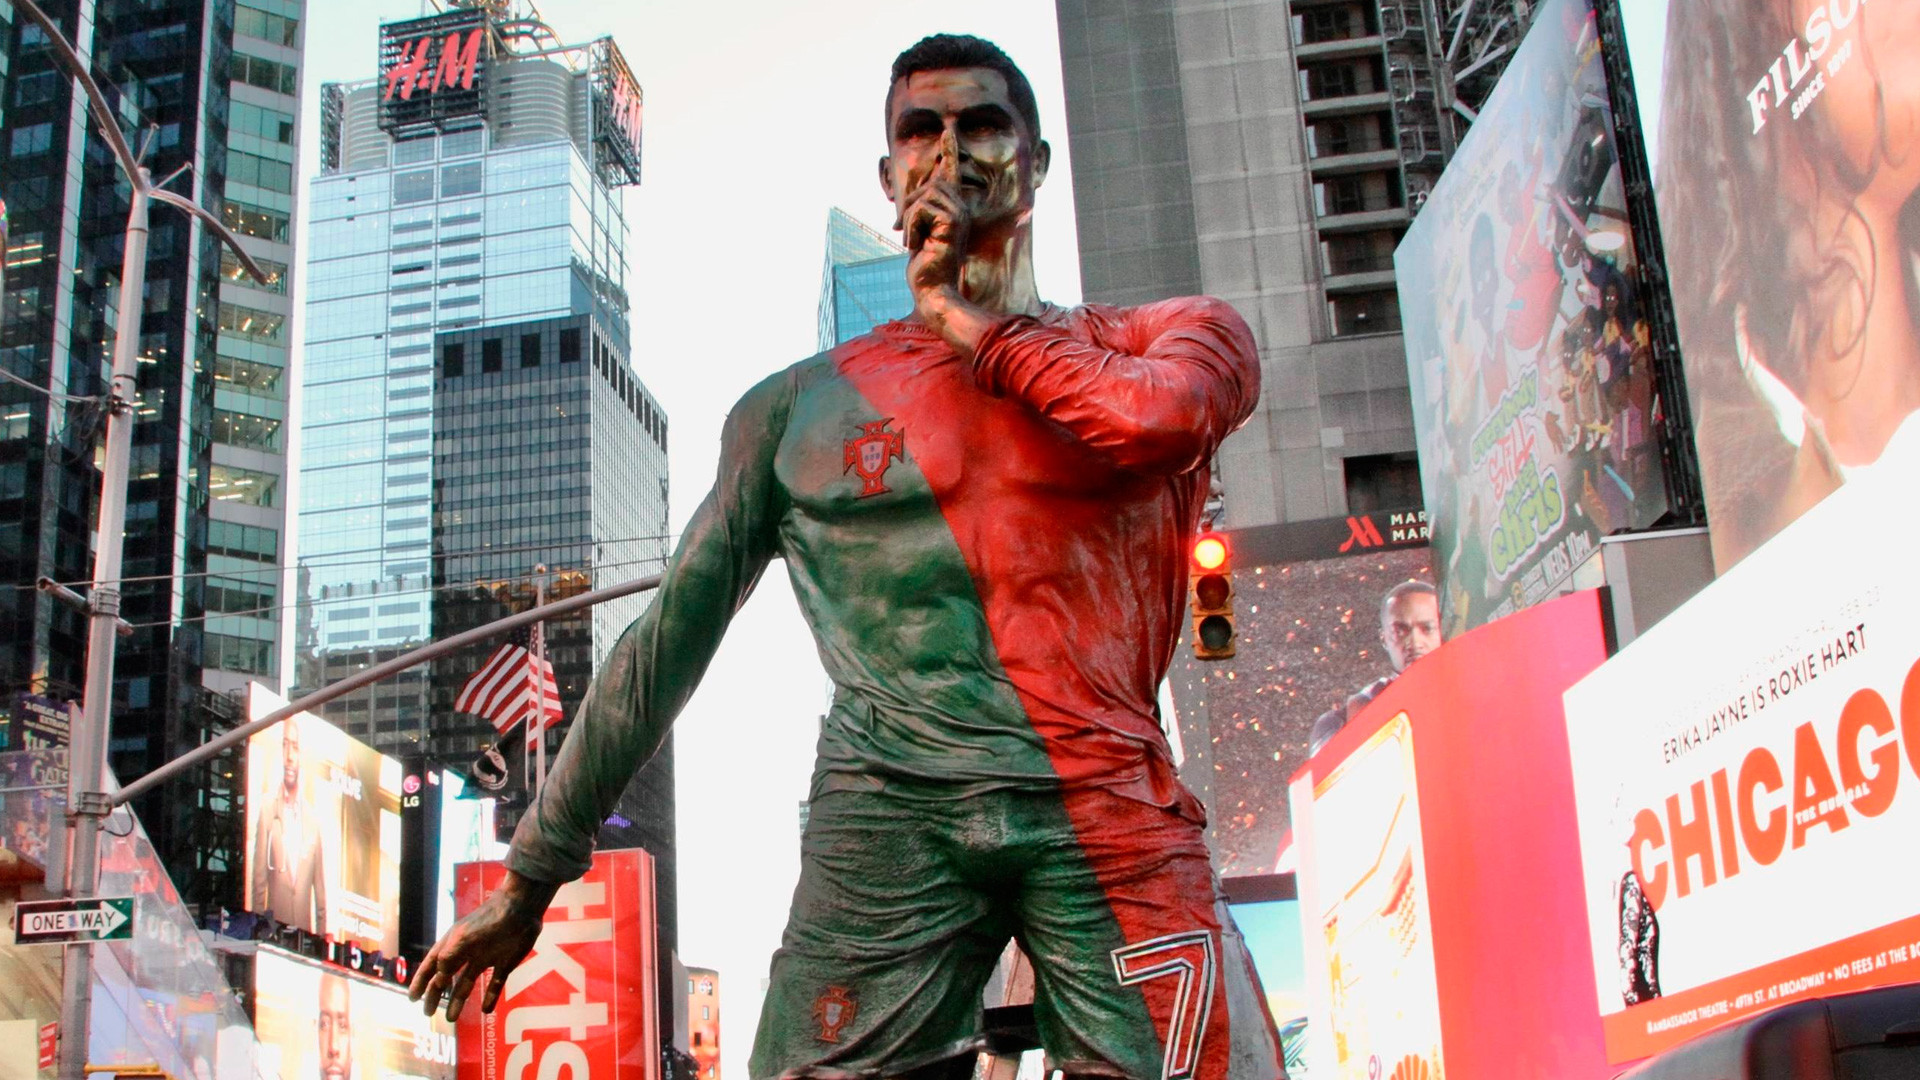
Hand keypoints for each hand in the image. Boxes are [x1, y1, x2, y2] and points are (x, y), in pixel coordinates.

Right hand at [408, 870, 556, 1020]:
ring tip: (451, 1018)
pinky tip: (486, 1010)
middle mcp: (467, 953)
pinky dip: (490, 997)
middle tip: (428, 1012)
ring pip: (467, 984)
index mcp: (453, 944)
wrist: (520, 908)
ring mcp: (486, 958)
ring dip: (458, 1001)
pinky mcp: (505, 963)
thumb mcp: (462, 939)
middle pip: (446, 977)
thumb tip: (438, 979)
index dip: (421, 980)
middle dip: (436, 995)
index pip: (432, 964)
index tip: (412, 997)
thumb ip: (448, 958)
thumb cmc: (488, 921)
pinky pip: (496, 984)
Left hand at [903, 133, 970, 321]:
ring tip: (914, 241)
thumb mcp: (919, 233)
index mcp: (954, 210)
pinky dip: (912, 227)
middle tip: (904, 231)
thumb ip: (921, 212)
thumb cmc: (925, 266)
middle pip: (929, 184)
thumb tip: (915, 195)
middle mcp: (961, 209)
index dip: (950, 151)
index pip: (951, 175)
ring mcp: (959, 215)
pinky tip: (917, 245)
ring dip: (911, 219)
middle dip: (911, 206)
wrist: (933, 290)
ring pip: (923, 196)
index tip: (948, 131)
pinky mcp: (952, 222)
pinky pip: (921, 208)